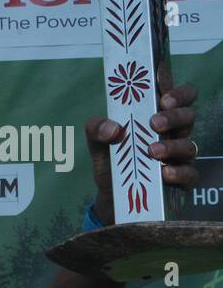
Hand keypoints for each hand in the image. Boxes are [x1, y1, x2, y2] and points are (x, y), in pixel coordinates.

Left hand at [86, 82, 198, 224]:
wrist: (111, 195)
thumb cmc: (112, 159)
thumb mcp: (98, 142)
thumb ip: (96, 128)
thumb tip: (111, 128)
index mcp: (158, 117)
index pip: (179, 97)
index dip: (178, 93)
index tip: (164, 97)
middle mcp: (174, 134)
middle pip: (188, 116)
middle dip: (174, 116)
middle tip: (154, 122)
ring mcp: (179, 157)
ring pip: (189, 145)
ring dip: (172, 146)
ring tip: (151, 151)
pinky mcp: (181, 179)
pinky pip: (189, 174)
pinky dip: (178, 172)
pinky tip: (164, 173)